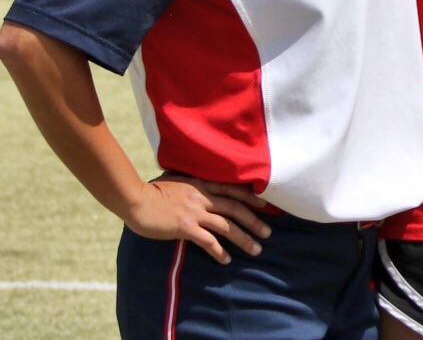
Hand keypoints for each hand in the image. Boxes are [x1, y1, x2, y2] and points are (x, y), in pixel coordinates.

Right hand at [123, 175, 271, 264]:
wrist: (135, 199)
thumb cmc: (152, 190)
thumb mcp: (177, 180)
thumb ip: (193, 183)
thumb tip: (200, 183)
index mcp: (203, 183)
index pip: (233, 190)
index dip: (251, 198)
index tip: (266, 205)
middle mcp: (203, 197)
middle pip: (236, 209)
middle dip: (254, 221)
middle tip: (268, 233)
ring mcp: (195, 212)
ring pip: (227, 226)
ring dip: (243, 239)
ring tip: (255, 249)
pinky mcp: (184, 227)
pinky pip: (208, 241)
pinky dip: (219, 251)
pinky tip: (226, 260)